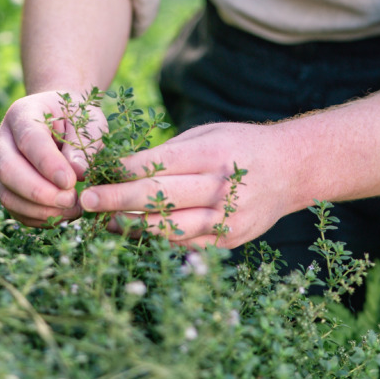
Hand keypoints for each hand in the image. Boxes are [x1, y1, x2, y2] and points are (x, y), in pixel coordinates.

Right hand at [0, 90, 107, 227]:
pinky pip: (14, 210)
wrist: (63, 121)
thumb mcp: (88, 122)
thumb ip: (84, 144)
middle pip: (8, 170)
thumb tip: (78, 173)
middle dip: (39, 192)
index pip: (29, 139)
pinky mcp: (5, 187)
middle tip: (71, 200)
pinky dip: (37, 219)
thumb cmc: (78, 119)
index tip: (70, 181)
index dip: (47, 163)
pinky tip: (63, 216)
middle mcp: (3, 140)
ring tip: (72, 210)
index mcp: (22, 113)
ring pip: (7, 194)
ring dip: (39, 210)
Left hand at [77, 121, 297, 247]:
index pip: (159, 165)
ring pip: (170, 228)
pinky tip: (136, 232)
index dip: (123, 171)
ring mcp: (228, 218)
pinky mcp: (230, 240)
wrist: (293, 170)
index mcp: (213, 155)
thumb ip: (171, 152)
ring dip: (133, 226)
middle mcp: (221, 188)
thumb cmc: (241, 145)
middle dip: (118, 200)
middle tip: (86, 201)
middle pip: (160, 198)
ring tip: (105, 222)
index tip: (96, 173)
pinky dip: (158, 239)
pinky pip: (186, 244)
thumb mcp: (208, 134)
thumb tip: (123, 168)